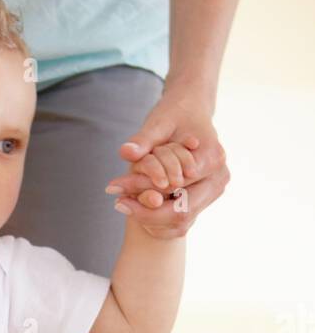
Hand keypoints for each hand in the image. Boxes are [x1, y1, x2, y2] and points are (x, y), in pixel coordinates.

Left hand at [104, 90, 230, 239]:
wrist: (191, 111)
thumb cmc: (175, 114)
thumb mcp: (158, 123)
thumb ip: (143, 139)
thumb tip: (126, 152)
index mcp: (212, 158)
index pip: (175, 187)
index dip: (144, 190)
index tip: (115, 188)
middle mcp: (218, 179)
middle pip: (180, 212)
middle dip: (146, 210)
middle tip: (117, 202)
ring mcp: (214, 191)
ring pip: (180, 222)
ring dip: (150, 217)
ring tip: (123, 203)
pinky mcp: (205, 199)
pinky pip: (180, 220)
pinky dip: (157, 217)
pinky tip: (136, 206)